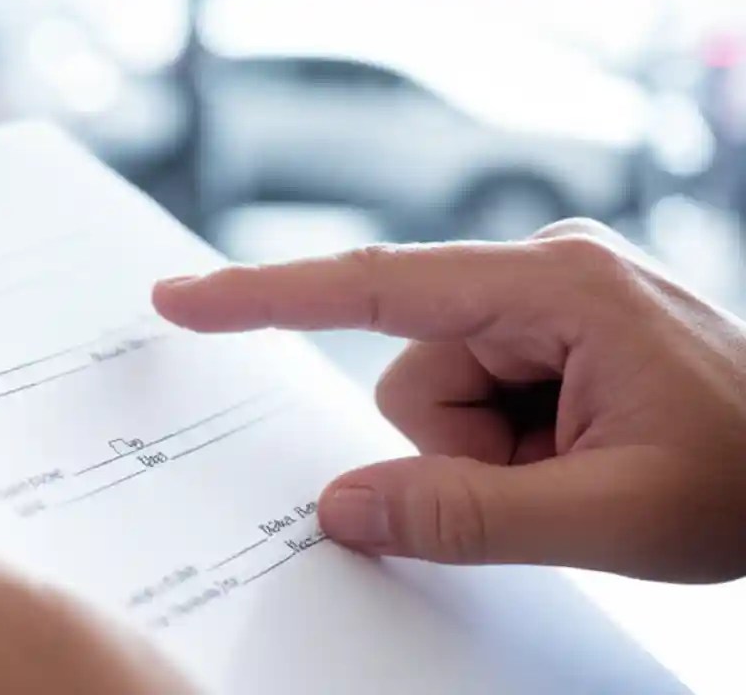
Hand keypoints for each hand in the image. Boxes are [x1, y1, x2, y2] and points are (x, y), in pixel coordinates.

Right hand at [154, 219, 745, 582]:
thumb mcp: (612, 516)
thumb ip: (466, 519)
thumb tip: (342, 507)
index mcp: (556, 286)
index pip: (376, 290)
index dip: (265, 297)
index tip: (182, 299)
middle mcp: (540, 275)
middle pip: (413, 377)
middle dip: (461, 451)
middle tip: (554, 481)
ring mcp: (544, 303)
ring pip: (437, 400)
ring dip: (486, 456)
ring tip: (577, 468)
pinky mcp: (548, 332)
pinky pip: (473, 401)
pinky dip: (505, 448)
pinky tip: (575, 451)